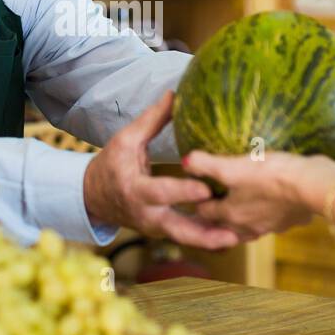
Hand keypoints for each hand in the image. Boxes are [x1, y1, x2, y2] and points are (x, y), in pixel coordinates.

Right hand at [83, 92, 239, 250]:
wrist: (94, 197)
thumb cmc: (111, 164)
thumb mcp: (125, 140)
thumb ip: (151, 120)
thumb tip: (174, 94)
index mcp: (136, 191)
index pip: (161, 193)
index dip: (183, 192)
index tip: (206, 188)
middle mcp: (147, 215)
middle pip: (178, 230)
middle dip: (204, 233)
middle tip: (232, 231)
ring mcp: (156, 228)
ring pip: (186, 239)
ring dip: (212, 241)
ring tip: (241, 237)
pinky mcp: (164, 233)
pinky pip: (188, 238)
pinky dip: (209, 239)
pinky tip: (234, 236)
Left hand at [181, 150, 334, 239]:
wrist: (314, 187)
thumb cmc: (271, 176)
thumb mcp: (233, 166)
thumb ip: (206, 164)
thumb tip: (185, 161)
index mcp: (230, 215)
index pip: (204, 213)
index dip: (198, 201)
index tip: (197, 190)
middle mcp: (248, 227)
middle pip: (225, 226)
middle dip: (217, 217)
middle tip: (212, 202)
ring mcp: (271, 227)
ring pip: (249, 227)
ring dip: (242, 218)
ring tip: (240, 205)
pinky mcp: (291, 221)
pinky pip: (274, 219)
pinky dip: (268, 212)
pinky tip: (272, 199)